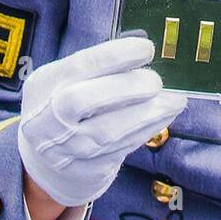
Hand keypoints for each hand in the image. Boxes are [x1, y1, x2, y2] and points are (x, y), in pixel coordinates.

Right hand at [17, 37, 186, 208]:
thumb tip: (143, 53)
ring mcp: (67, 148)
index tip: (146, 49)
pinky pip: (122, 150)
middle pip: (85, 100)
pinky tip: (163, 117)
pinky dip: (146, 131)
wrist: (48, 159)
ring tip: (175, 101)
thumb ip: (96, 68)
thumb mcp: (65, 81)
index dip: (116, 55)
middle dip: (128, 87)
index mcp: (45, 86)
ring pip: (109, 132)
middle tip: (156, 81)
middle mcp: (49, 119)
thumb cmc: (65, 106)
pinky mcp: (86, 170)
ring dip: (149, 114)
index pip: (79, 66)